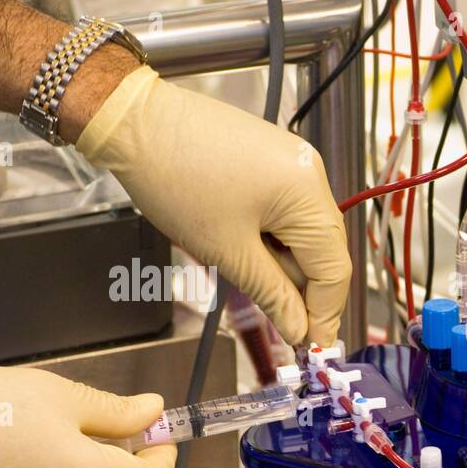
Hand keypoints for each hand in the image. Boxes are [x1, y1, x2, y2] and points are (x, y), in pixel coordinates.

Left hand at [75, 65, 351, 346]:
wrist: (132, 120)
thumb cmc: (174, 180)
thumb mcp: (227, 251)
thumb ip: (273, 295)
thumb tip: (299, 330)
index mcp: (308, 194)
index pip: (334, 268)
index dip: (324, 312)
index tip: (311, 347)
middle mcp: (312, 173)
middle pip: (323, 250)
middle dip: (303, 290)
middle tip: (282, 325)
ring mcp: (293, 162)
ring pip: (304, 233)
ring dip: (284, 264)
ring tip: (247, 275)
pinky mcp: (273, 159)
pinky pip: (287, 211)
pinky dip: (273, 238)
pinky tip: (246, 248)